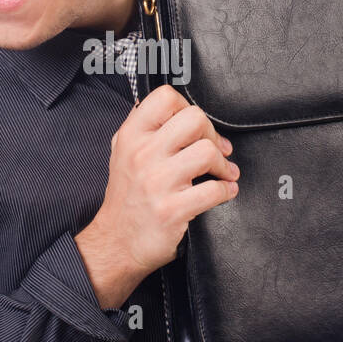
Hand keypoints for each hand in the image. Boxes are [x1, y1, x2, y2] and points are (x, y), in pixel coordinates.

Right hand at [74, 84, 239, 307]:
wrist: (116, 243)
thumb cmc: (125, 198)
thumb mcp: (122, 153)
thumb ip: (142, 127)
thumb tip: (173, 107)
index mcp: (131, 136)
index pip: (165, 98)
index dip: (187, 107)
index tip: (195, 126)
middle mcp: (142, 155)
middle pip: (194, 120)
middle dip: (212, 135)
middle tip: (216, 150)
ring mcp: (157, 182)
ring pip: (208, 153)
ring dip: (223, 165)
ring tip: (222, 173)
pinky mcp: (173, 209)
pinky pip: (214, 190)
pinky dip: (226, 190)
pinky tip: (223, 191)